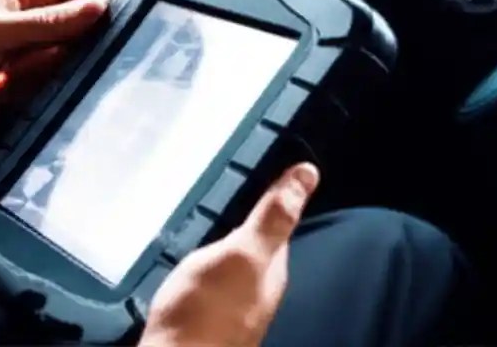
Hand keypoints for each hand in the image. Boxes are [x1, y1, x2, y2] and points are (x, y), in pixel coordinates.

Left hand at [0, 0, 110, 133]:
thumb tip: (99, 8)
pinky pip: (59, 84)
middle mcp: (36, 15)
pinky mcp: (29, 82)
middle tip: (38, 58)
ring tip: (10, 75)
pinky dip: (42, 90)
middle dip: (73, 45)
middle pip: (87, 23)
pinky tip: (7, 90)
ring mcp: (34, 50)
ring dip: (51, 72)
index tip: (97, 26)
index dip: (99, 2)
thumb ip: (50, 22)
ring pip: (76, 57)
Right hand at [140, 164, 320, 346]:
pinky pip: (210, 289)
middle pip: (254, 252)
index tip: (253, 174)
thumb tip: (309, 172)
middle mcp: (257, 293)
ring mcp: (232, 312)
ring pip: (232, 272)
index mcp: (271, 272)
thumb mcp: (243, 254)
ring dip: (220, 251)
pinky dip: (202, 275)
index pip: (276, 229)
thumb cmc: (207, 310)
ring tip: (198, 229)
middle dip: (239, 228)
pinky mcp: (206, 324)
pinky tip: (186, 272)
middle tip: (219, 198)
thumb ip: (273, 217)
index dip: (266, 203)